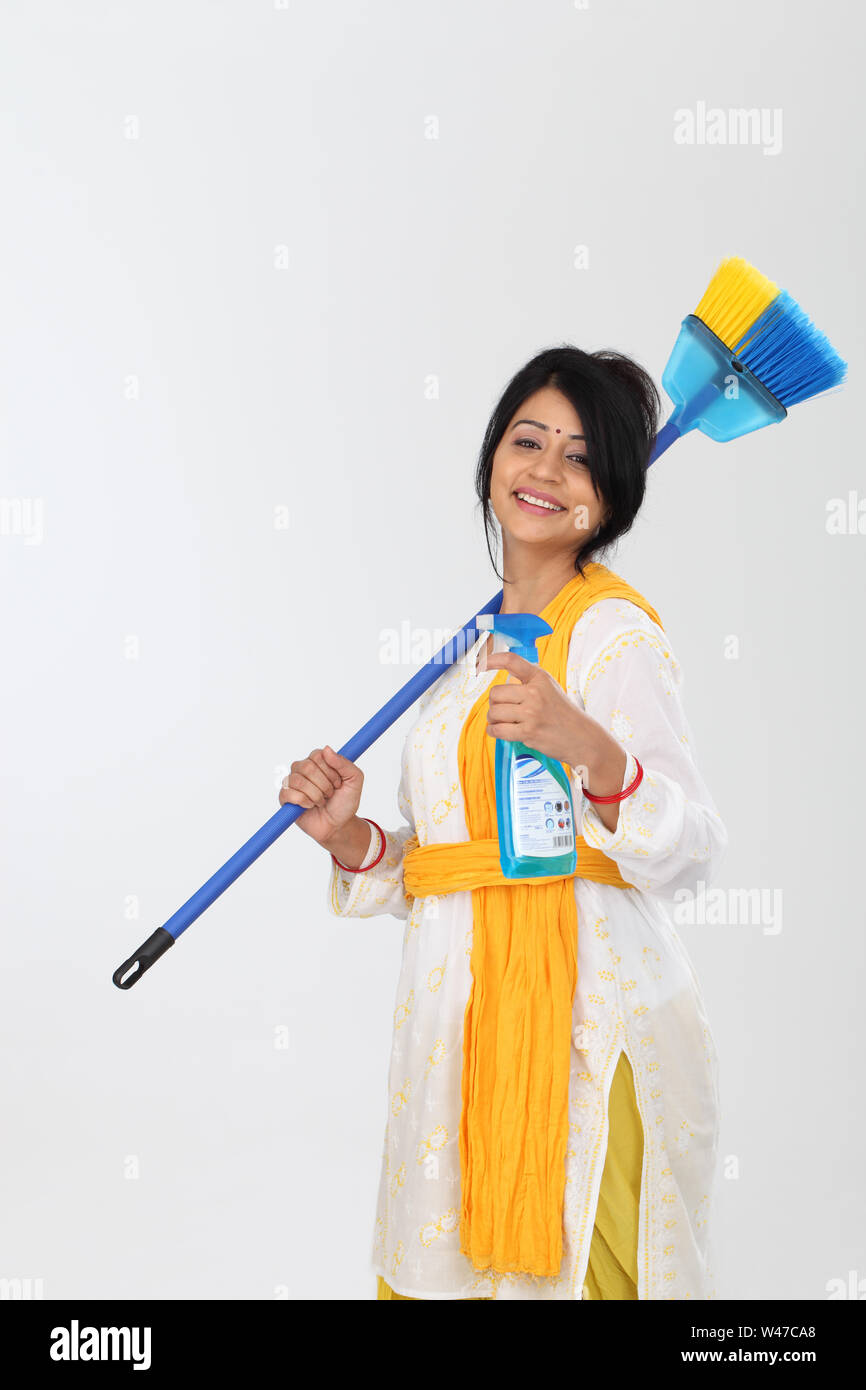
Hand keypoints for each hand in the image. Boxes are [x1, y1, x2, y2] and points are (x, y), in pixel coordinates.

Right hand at [278, 746, 362, 847]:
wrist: (338, 825)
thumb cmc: (344, 802)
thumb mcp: (355, 781)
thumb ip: (344, 764)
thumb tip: (327, 749)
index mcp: (318, 761)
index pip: (318, 755)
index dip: (330, 771)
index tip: (338, 783)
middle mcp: (303, 769)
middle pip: (307, 767)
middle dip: (324, 784)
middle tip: (330, 794)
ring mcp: (293, 783)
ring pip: (298, 780)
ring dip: (315, 794)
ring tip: (321, 801)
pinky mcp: (285, 797)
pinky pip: (288, 793)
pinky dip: (304, 801)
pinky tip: (310, 806)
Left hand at [482, 651, 616, 773]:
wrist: (580, 737)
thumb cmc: (562, 713)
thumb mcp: (550, 688)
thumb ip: (529, 682)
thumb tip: (500, 685)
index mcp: (540, 678)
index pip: (511, 661)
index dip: (492, 660)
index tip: (480, 664)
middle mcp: (535, 692)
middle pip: (495, 693)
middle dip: (495, 703)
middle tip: (503, 709)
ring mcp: (531, 713)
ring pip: (494, 712)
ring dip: (493, 719)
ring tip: (504, 722)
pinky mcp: (528, 732)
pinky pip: (497, 730)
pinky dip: (493, 731)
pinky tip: (498, 730)